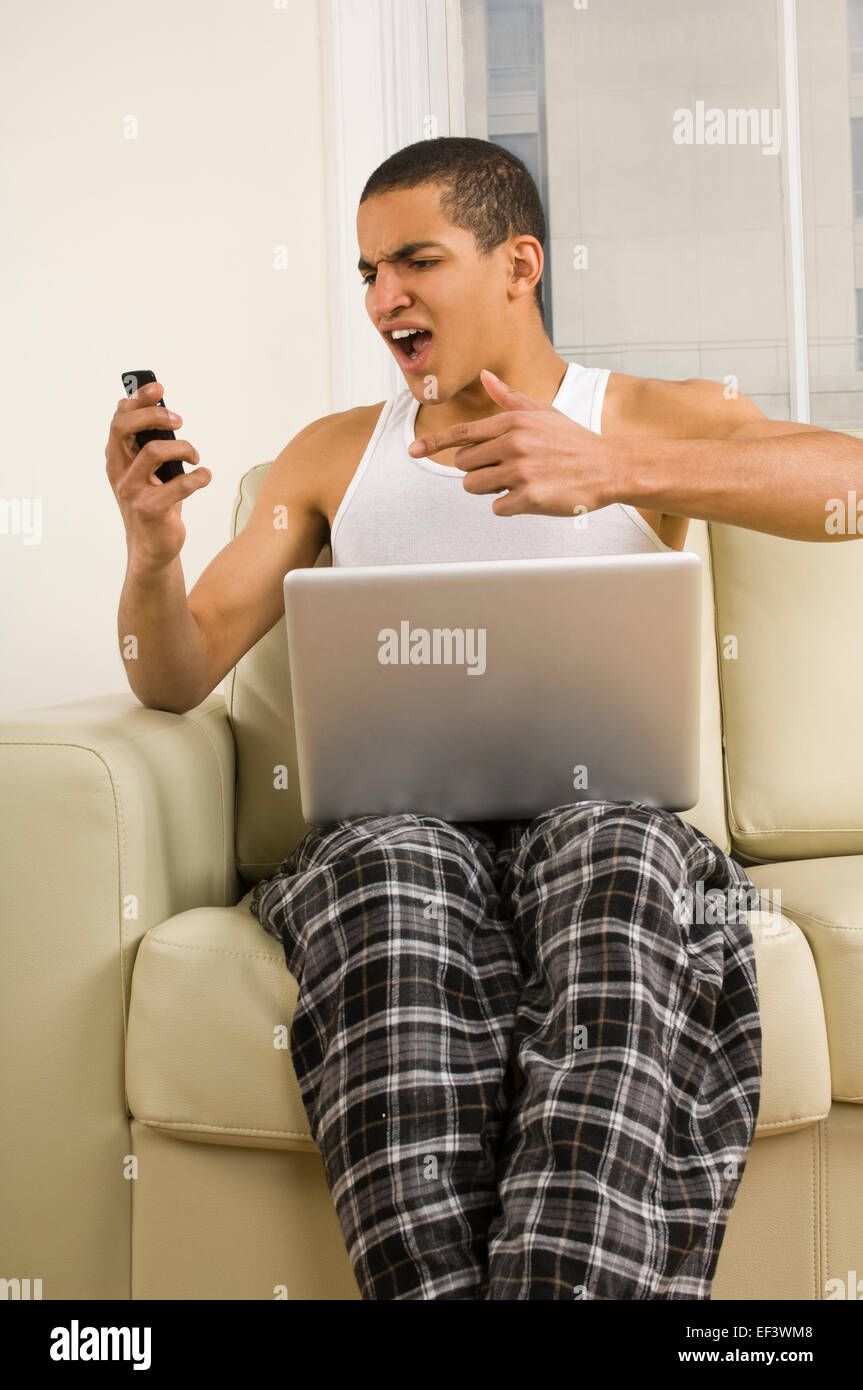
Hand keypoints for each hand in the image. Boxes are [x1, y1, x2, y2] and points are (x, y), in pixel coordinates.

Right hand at [105, 379, 210, 572]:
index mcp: (117, 457)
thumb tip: (158, 409)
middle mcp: (119, 471)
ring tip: (195, 458)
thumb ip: (148, 443)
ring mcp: (131, 491)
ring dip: (183, 448)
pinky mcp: (150, 509)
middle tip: (179, 421)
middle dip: (154, 415)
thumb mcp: (148, 471)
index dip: (137, 399)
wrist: (153, 547)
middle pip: (126, 428)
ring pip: (154, 451)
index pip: (119, 418)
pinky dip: (199, 477)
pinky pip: (180, 485)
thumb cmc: (155, 501)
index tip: (159, 388)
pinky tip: (204, 477)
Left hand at [408, 368, 623, 517]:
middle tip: (505, 469)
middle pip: (465, 464)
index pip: (462, 433)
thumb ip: (510, 398)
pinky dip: (509, 505)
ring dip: (490, 489)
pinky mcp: (529, 496)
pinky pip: (497, 506)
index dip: (434, 443)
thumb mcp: (543, 412)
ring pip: (475, 486)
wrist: (608, 467)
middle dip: (478, 470)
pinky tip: (530, 495)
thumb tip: (486, 376)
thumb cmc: (574, 441)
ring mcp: (521, 470)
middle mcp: (513, 443)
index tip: (413, 450)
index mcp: (513, 421)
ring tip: (517, 481)